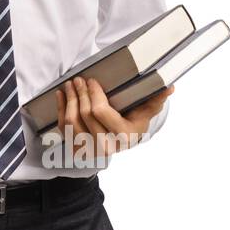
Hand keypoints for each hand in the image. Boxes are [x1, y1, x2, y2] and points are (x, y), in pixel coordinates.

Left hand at [56, 76, 174, 159]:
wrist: (119, 143)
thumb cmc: (133, 123)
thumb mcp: (145, 114)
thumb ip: (155, 101)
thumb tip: (170, 88)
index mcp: (123, 136)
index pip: (100, 111)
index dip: (93, 94)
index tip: (92, 81)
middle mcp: (106, 146)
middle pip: (84, 114)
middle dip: (80, 93)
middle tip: (78, 79)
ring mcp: (90, 150)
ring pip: (71, 121)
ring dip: (68, 99)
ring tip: (69, 85)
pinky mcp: (77, 149)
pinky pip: (63, 128)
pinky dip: (60, 109)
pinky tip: (61, 96)